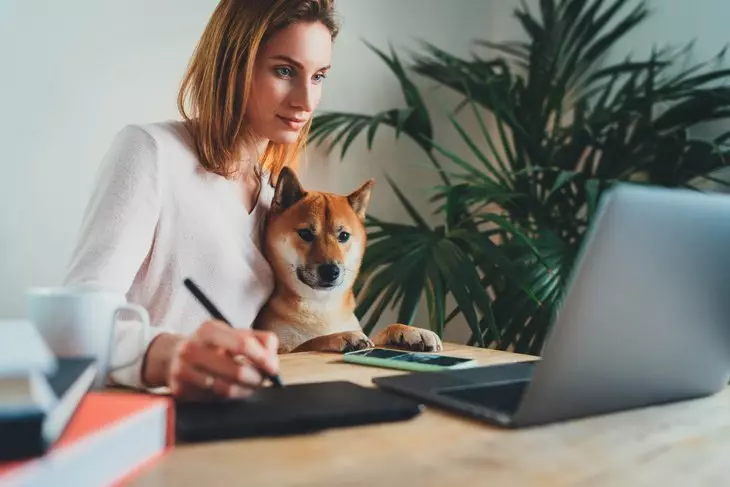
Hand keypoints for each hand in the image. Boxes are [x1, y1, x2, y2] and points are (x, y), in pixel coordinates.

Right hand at [145, 320, 279, 399]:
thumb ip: (261, 340)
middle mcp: (192, 348)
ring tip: (247, 385)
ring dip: (243, 390)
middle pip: (237, 371)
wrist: (174, 357)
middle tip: (261, 380)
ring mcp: (183, 370)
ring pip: (226, 389)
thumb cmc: (214, 346)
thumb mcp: (235, 334)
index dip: (263, 358)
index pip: (244, 344)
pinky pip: (213, 399)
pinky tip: (226, 388)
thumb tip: (273, 361)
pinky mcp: (180, 390)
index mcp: (209, 330)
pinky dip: (226, 397)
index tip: (273, 368)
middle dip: (256, 379)